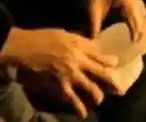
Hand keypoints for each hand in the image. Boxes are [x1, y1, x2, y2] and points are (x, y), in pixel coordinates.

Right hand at [0, 27, 119, 117]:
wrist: (25, 47)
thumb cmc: (43, 37)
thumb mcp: (65, 33)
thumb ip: (80, 40)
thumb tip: (91, 45)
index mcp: (80, 46)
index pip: (100, 55)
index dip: (110, 61)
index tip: (115, 64)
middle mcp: (79, 60)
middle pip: (102, 72)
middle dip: (112, 82)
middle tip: (120, 90)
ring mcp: (71, 73)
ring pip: (91, 87)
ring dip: (98, 95)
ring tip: (101, 100)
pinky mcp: (60, 83)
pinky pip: (72, 97)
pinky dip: (79, 106)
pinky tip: (84, 113)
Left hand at [75, 0, 145, 41]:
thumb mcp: (94, 9)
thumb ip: (95, 25)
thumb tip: (94, 40)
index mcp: (125, 2)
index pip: (134, 18)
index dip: (135, 30)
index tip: (134, 41)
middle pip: (140, 15)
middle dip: (140, 28)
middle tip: (138, 41)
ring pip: (140, 11)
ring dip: (140, 22)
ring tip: (138, 32)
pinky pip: (137, 8)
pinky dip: (138, 16)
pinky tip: (134, 21)